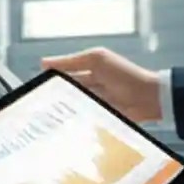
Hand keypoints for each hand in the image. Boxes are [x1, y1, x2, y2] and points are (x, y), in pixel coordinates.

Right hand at [41, 47, 162, 122]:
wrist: (148, 98)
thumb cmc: (125, 75)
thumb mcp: (96, 59)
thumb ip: (70, 61)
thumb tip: (43, 63)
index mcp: (88, 70)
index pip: (62, 74)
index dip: (49, 79)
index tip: (34, 86)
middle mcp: (89, 87)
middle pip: (65, 92)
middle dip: (53, 96)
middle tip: (37, 104)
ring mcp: (93, 103)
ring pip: (71, 107)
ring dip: (62, 110)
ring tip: (45, 115)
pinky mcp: (98, 118)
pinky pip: (81, 120)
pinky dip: (73, 121)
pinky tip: (61, 124)